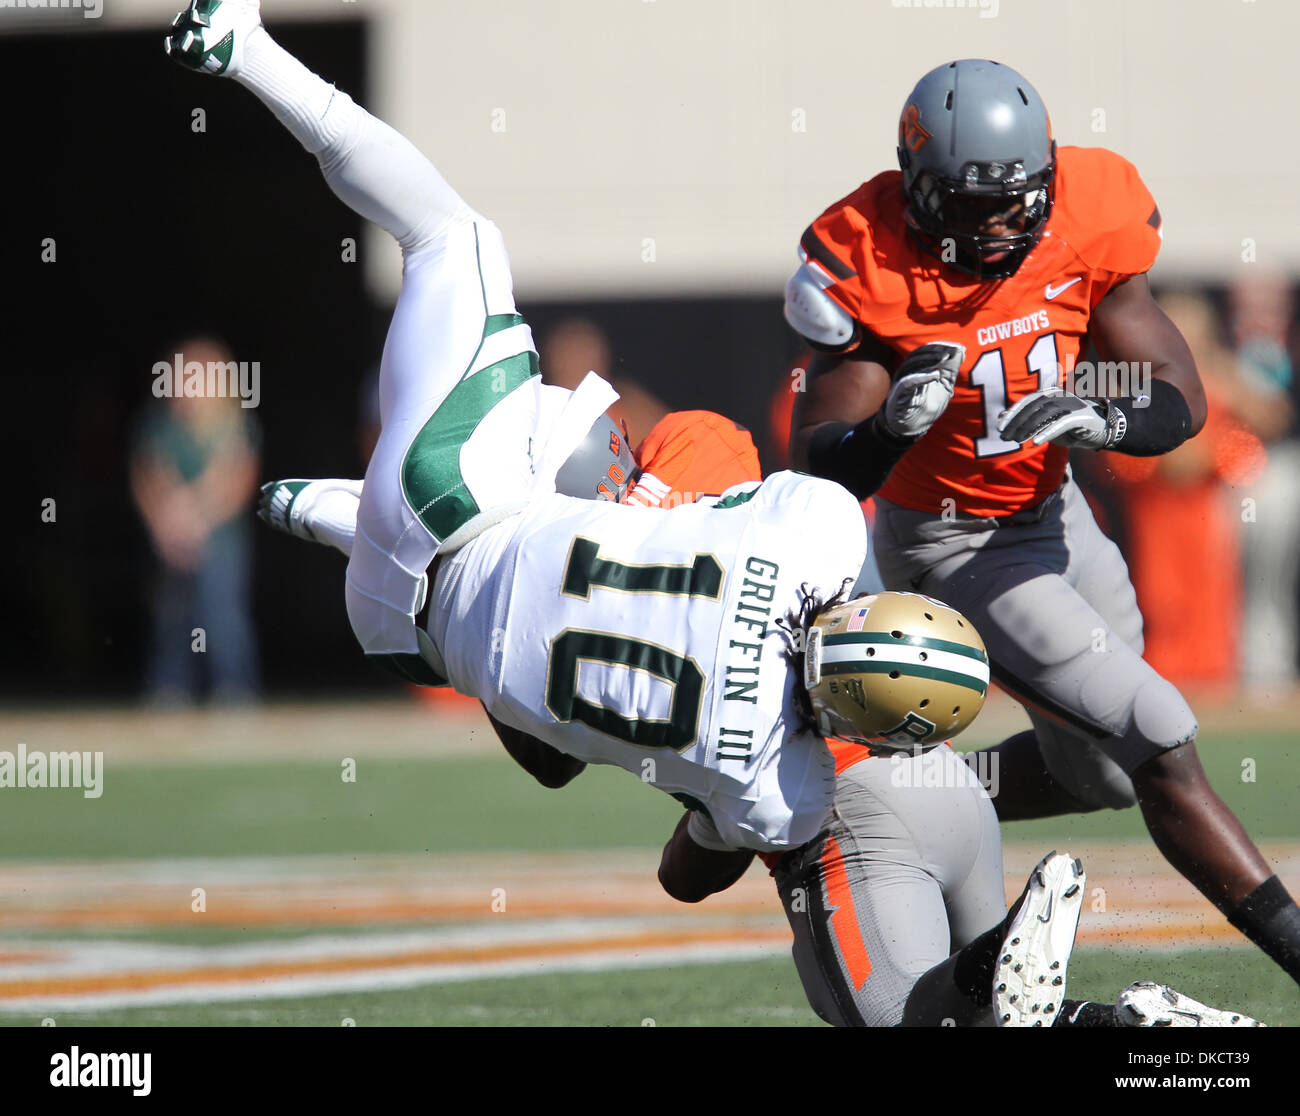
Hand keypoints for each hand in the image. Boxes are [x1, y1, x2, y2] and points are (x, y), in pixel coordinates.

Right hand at [879, 341, 965, 439]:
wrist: (912, 429)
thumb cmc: (927, 407)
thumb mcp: (944, 386)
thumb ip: (951, 370)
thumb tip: (961, 350)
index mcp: (917, 369)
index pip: (927, 351)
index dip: (941, 347)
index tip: (958, 347)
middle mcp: (907, 372)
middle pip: (919, 355)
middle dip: (936, 351)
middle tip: (952, 350)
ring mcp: (902, 383)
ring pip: (912, 364)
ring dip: (929, 359)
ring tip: (945, 357)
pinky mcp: (899, 394)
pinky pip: (908, 382)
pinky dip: (921, 377)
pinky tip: (935, 375)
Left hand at [998, 388, 1123, 449]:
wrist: (1099, 430)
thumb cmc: (1067, 426)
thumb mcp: (1043, 424)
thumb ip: (1024, 418)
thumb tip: (1001, 416)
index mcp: (1048, 393)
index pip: (1026, 402)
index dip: (1012, 414)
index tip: (999, 428)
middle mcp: (1059, 395)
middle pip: (1033, 407)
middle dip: (1017, 423)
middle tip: (1006, 438)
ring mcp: (1070, 403)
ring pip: (1045, 414)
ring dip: (1029, 428)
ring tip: (1018, 441)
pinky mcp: (1081, 415)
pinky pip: (1061, 423)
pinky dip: (1047, 432)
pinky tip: (1036, 442)